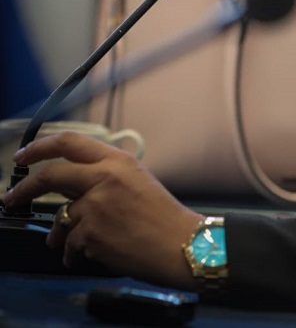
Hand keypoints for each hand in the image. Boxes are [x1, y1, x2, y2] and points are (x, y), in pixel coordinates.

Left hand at [2, 132, 201, 287]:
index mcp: (117, 161)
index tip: (24, 155)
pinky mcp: (89, 234)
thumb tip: (70, 192)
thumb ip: (103, 178)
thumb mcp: (137, 181)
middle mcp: (104, 178)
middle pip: (50, 175)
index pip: (69, 143)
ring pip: (61, 217)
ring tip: (75, 242)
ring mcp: (95, 206)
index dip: (40, 147)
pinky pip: (69, 244)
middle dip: (24, 188)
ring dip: (62, 233)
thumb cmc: (163, 216)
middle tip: (12, 197)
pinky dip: (76, 252)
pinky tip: (92, 252)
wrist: (179, 244)